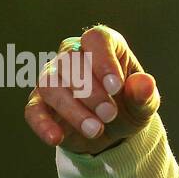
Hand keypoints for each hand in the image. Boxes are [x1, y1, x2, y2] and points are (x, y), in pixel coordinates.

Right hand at [23, 25, 160, 154]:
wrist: (115, 131)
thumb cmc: (130, 106)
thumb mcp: (143, 104)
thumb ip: (144, 94)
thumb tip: (145, 83)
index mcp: (103, 46)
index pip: (96, 39)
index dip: (104, 60)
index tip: (116, 87)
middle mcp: (73, 56)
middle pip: (70, 61)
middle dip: (91, 91)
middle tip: (110, 115)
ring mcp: (53, 78)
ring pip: (50, 84)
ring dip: (72, 109)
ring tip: (95, 129)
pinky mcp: (40, 104)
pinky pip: (33, 109)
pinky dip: (43, 124)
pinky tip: (56, 138)